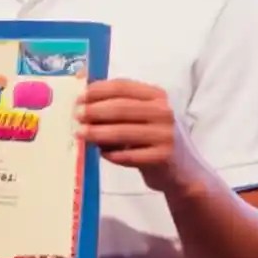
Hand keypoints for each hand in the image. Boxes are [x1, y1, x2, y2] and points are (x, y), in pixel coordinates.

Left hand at [76, 80, 205, 194]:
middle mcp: (164, 112)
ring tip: (80, 134)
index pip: (123, 87)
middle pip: (121, 107)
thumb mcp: (143, 116)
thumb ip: (119, 105)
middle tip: (76, 116)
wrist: (182, 170)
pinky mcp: (162, 157)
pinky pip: (129, 155)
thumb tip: (82, 97)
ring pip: (123, 132)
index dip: (98, 90)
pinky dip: (112, 154)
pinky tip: (102, 154)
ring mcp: (165, 135)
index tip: (79, 97)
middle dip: (94, 111)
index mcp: (157, 96)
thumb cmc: (153, 138)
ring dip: (98, 133)